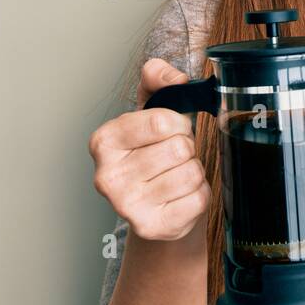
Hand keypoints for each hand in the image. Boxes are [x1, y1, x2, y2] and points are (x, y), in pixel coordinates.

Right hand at [87, 58, 212, 241]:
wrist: (154, 205)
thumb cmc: (153, 150)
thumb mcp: (151, 108)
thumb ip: (158, 78)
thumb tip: (176, 78)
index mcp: (104, 141)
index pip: (162, 121)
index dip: (178, 122)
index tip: (170, 129)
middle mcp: (108, 177)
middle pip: (179, 148)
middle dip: (186, 147)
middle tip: (173, 156)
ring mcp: (128, 206)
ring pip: (192, 173)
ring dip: (194, 170)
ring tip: (176, 173)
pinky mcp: (153, 227)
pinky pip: (199, 198)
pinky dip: (200, 194)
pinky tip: (181, 195)